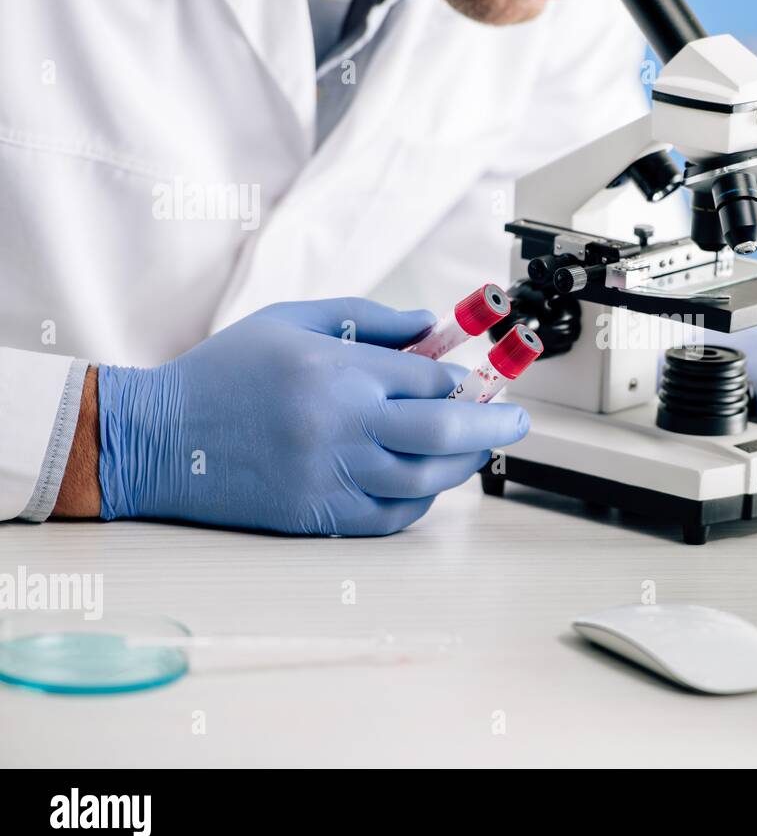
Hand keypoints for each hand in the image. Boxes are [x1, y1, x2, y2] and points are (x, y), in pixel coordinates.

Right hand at [97, 298, 528, 535]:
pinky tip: (428, 481)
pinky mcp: (318, 516)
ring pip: (425, 479)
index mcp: (337, 371)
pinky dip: (422, 500)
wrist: (158, 437)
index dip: (463, 380)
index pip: (429, 378)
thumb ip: (367, 318)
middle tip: (519, 420)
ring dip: (464, 464)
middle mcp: (341, 426)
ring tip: (477, 449)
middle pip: (443, 431)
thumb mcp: (292, 320)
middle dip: (493, 423)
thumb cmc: (226, 372)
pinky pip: (392, 516)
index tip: (478, 379)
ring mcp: (330, 476)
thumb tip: (431, 325)